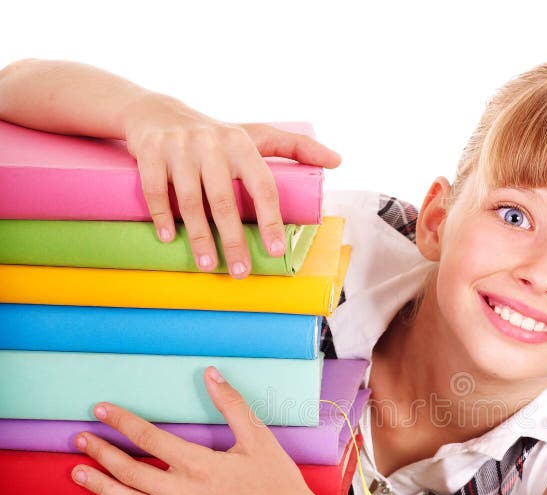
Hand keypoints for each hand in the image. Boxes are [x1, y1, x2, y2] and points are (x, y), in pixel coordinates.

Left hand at [70, 366, 327, 494]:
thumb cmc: (280, 483)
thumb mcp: (259, 438)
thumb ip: (232, 405)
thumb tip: (211, 374)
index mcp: (199, 465)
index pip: (149, 438)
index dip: (122, 421)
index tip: (101, 409)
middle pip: (130, 472)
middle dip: (101, 453)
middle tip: (79, 439)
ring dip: (102, 489)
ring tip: (79, 474)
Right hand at [123, 94, 340, 277]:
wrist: (157, 112)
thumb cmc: (217, 134)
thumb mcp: (257, 134)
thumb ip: (297, 147)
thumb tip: (338, 161)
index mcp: (242, 143)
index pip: (262, 186)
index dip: (270, 220)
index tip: (274, 251)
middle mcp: (211, 143)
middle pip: (224, 201)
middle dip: (233, 240)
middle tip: (240, 272)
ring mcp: (179, 147)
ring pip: (189, 201)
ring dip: (198, 237)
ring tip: (207, 265)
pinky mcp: (150, 151)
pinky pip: (155, 190)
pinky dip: (161, 216)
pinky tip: (169, 239)